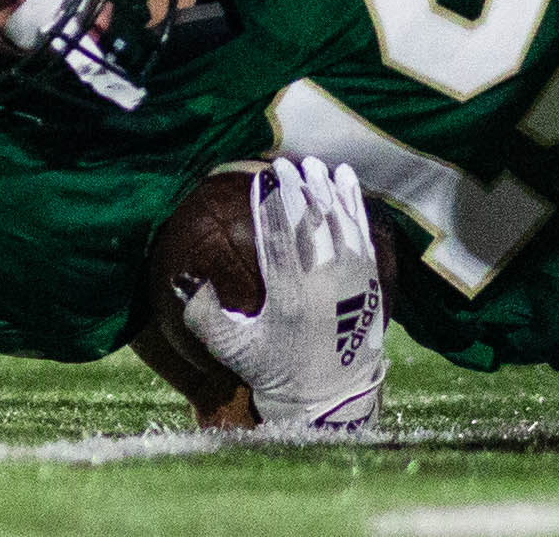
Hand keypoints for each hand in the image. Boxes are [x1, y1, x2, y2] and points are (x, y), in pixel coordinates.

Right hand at [173, 158, 387, 437]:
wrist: (330, 394)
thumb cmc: (275, 369)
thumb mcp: (233, 349)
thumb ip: (204, 316)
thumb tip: (186, 278)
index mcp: (289, 299)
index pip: (279, 240)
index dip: (270, 204)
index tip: (262, 176)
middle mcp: (325, 286)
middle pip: (311, 224)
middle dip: (297, 189)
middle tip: (283, 163)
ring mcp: (354, 280)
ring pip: (339, 221)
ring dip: (325, 188)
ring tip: (309, 163)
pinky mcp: (372, 279)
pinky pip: (362, 230)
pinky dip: (353, 201)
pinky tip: (343, 175)